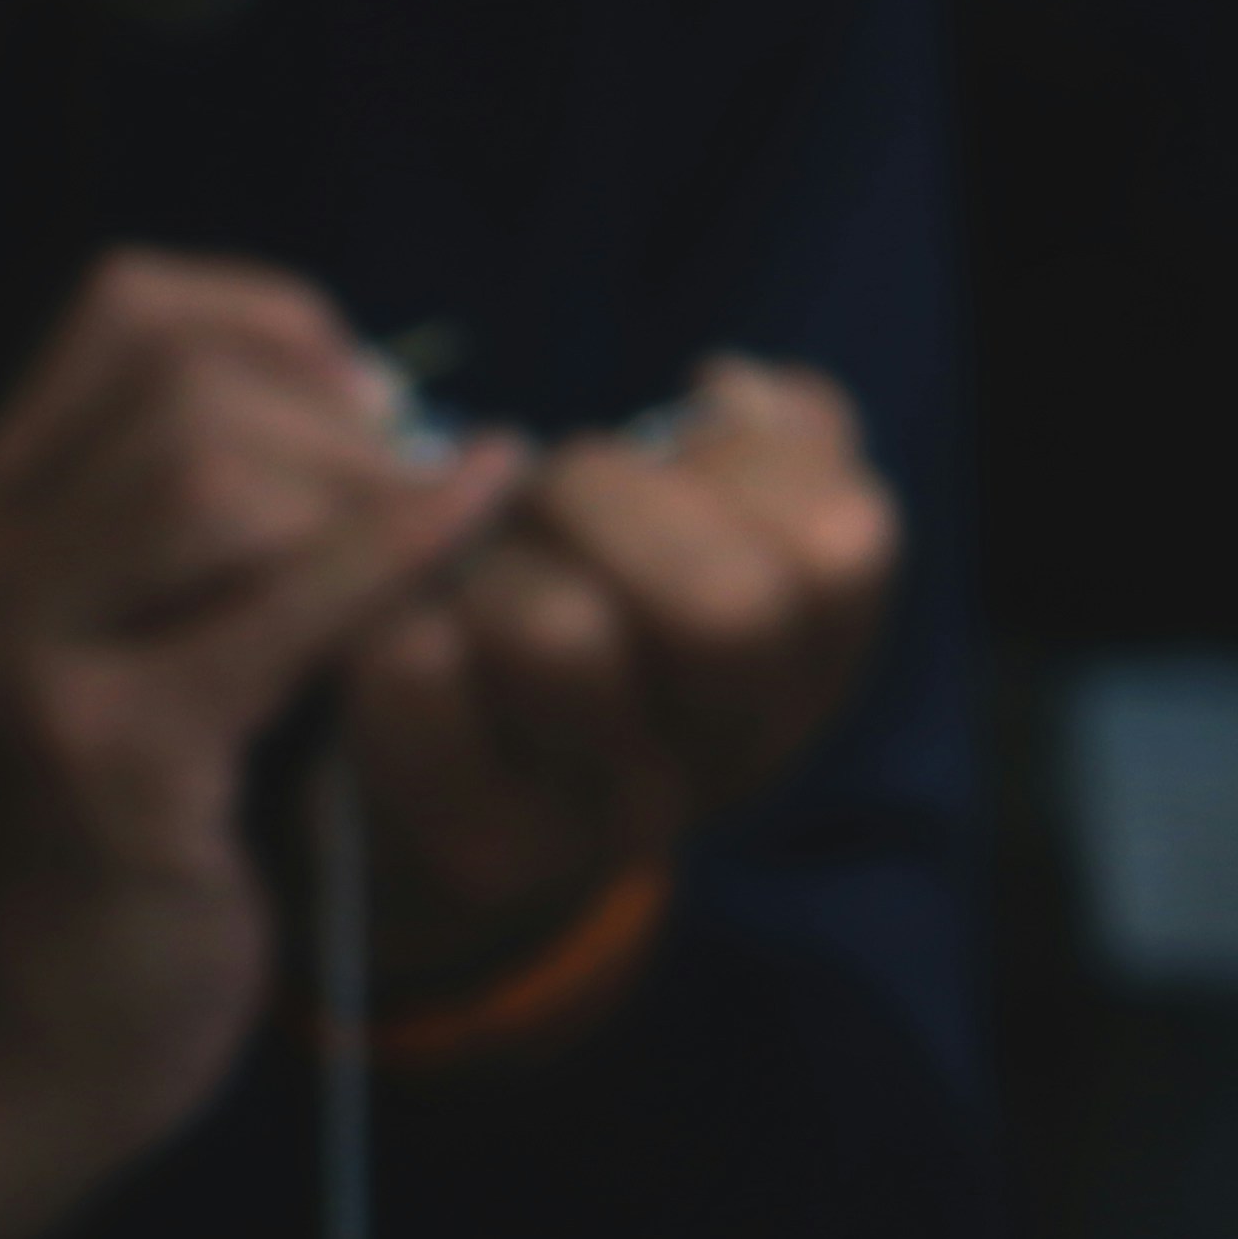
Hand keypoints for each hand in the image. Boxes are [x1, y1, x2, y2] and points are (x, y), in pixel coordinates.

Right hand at [0, 253, 521, 913]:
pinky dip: (397, 551)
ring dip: (367, 491)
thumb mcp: (132, 649)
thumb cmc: (108, 850)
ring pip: (215, 474)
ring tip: (449, 539)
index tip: (365, 406)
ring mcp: (21, 655)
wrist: (6, 1049)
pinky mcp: (108, 758)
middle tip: (436, 490)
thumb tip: (381, 403)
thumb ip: (205, 530)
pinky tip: (472, 528)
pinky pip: (282, 609)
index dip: (273, 321)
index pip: (125, 307)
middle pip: (182, 380)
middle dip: (340, 419)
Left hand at [341, 354, 895, 1010]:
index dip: (739, 460)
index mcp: (809, 656)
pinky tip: (410, 630)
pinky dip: (399, 622)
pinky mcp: (490, 848)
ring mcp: (620, 817)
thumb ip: (762, 442)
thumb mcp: (703, 515)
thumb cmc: (591, 597)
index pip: (838, 545)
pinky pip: (423, 678)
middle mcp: (734, 752)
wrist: (463, 784)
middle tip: (549, 495)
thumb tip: (741, 390)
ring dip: (494, 559)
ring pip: (564, 635)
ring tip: (474, 570)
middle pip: (725, 609)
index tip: (672, 447)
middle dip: (605, 495)